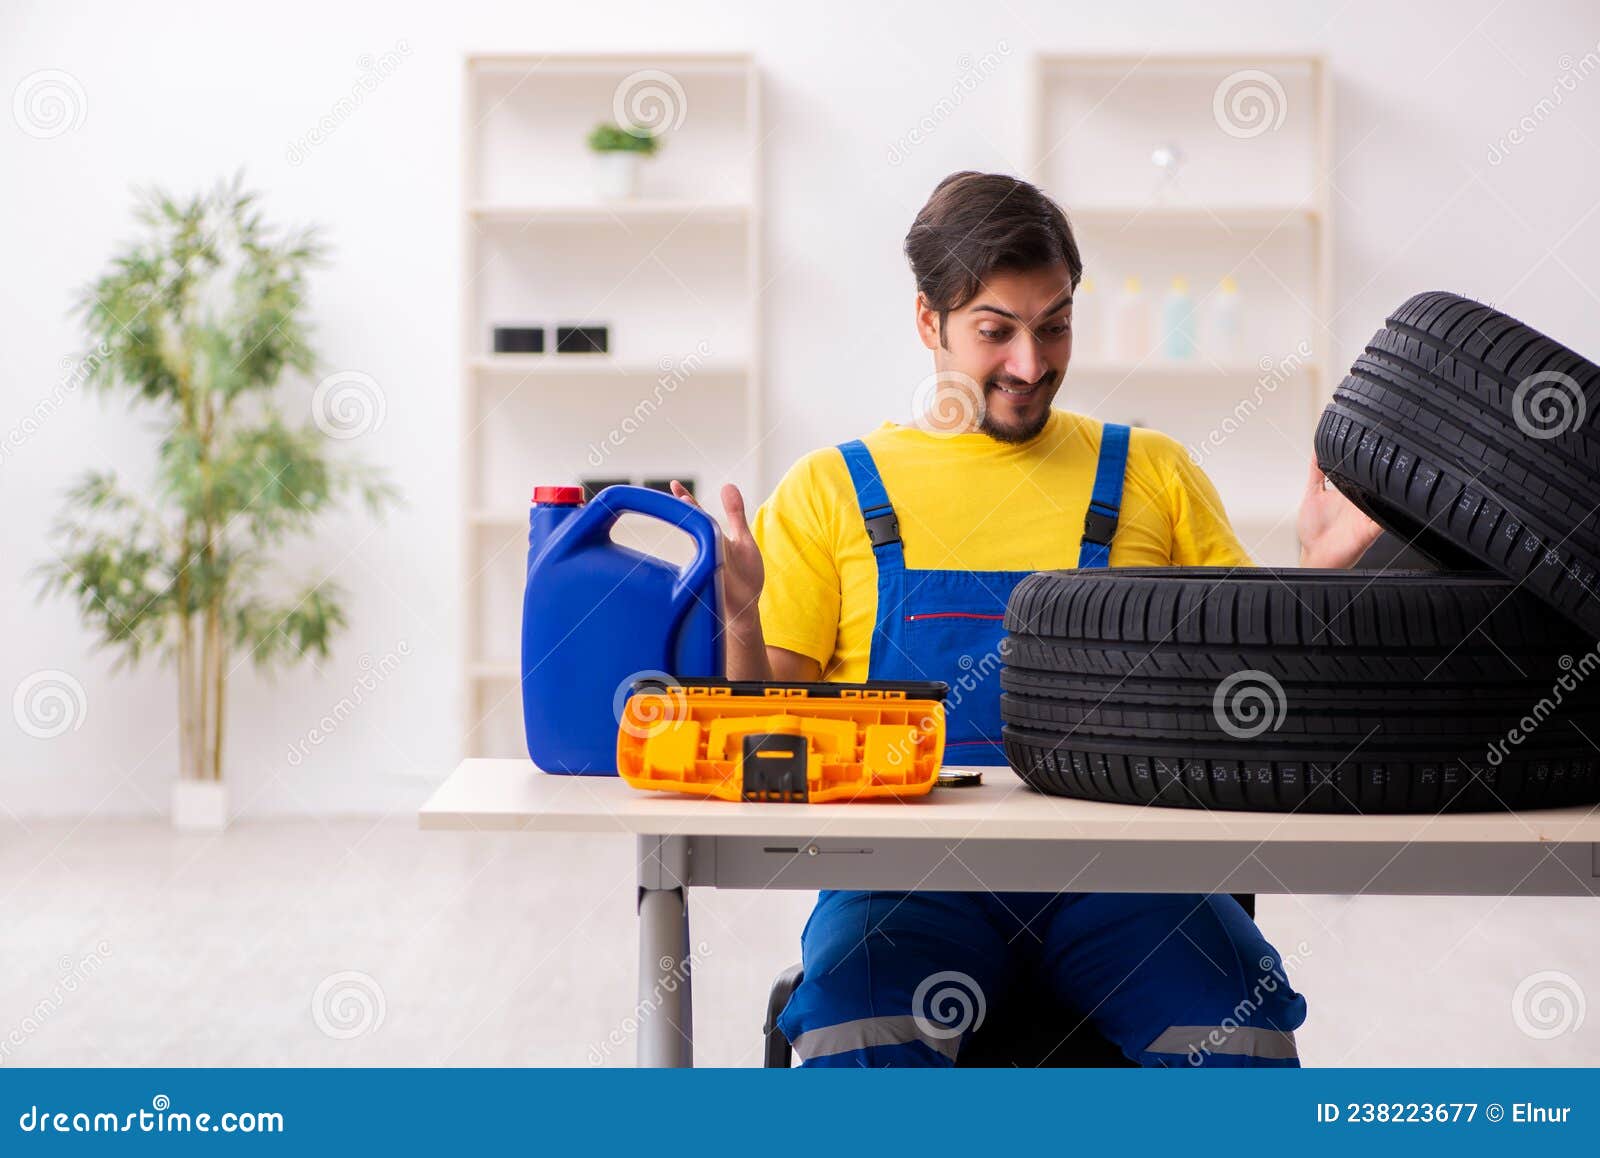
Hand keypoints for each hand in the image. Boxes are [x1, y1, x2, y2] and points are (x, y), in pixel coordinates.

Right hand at [669, 481, 763, 625]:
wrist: (745, 609)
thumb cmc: (743, 574)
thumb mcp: (742, 539)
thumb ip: (735, 514)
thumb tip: (727, 485)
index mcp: (713, 540)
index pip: (698, 517)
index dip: (687, 501)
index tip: (675, 484)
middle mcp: (709, 552)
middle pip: (696, 529)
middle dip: (689, 514)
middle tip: (679, 496)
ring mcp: (714, 569)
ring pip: (705, 549)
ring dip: (700, 534)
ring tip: (689, 510)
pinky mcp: (721, 586)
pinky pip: (714, 574)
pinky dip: (712, 565)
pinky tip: (713, 555)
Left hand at [1297, 458, 1382, 568]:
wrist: (1316, 556)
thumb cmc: (1313, 530)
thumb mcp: (1312, 494)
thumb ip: (1316, 471)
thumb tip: (1316, 448)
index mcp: (1348, 491)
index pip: (1361, 470)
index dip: (1366, 456)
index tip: (1370, 439)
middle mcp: (1360, 501)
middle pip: (1375, 481)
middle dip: (1380, 469)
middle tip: (1383, 452)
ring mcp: (1367, 514)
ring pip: (1383, 496)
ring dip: (1384, 487)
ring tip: (1386, 473)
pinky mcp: (1370, 529)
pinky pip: (1386, 519)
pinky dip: (1389, 511)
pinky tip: (1388, 501)